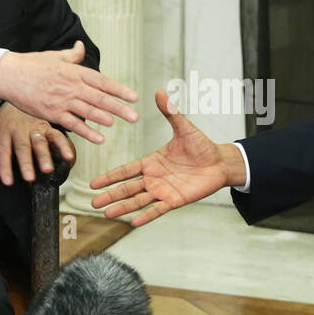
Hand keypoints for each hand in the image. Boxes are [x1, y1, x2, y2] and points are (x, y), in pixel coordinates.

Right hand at [0, 40, 137, 144]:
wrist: (8, 74)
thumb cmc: (32, 64)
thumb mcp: (55, 57)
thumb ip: (72, 55)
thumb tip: (82, 46)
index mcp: (75, 72)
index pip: (103, 81)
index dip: (120, 89)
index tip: (134, 97)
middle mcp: (72, 86)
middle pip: (100, 98)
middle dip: (120, 107)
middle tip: (135, 117)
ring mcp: (62, 100)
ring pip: (89, 111)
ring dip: (105, 118)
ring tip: (119, 123)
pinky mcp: (52, 113)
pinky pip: (73, 124)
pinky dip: (87, 132)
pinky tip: (99, 139)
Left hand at [0, 102, 74, 185]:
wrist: (17, 97)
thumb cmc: (6, 120)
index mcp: (4, 131)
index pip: (3, 151)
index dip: (5, 167)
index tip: (8, 181)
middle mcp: (19, 130)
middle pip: (23, 147)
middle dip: (26, 163)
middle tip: (29, 177)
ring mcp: (35, 128)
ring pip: (40, 143)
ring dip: (44, 157)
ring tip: (48, 169)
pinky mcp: (47, 126)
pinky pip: (57, 136)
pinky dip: (63, 146)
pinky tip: (67, 156)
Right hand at [89, 90, 246, 226]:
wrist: (220, 162)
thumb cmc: (201, 146)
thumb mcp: (184, 128)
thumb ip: (170, 113)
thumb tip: (160, 92)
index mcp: (151, 162)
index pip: (126, 170)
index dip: (110, 177)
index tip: (94, 183)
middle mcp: (154, 178)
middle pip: (127, 188)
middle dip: (110, 195)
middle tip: (93, 203)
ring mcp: (163, 190)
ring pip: (139, 200)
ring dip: (123, 207)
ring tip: (107, 214)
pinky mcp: (175, 200)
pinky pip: (158, 209)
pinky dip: (146, 215)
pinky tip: (133, 222)